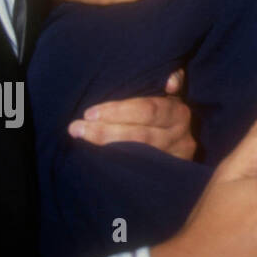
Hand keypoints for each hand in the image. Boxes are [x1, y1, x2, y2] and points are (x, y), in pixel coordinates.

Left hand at [68, 69, 195, 160]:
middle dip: (106, 131)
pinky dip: (116, 166)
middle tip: (76, 128)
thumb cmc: (167, 117)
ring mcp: (173, 160)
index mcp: (179, 114)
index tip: (89, 113)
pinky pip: (138, 172)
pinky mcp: (164, 176)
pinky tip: (95, 160)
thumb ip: (173, 84)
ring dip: (106, 148)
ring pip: (138, 156)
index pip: (148, 111)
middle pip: (141, 135)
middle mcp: (180, 138)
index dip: (118, 112)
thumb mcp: (173, 99)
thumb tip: (171, 80)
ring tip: (81, 139)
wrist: (179, 149)